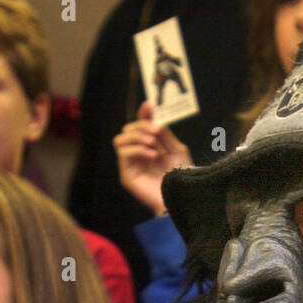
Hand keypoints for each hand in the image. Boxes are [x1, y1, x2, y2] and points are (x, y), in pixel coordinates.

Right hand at [114, 100, 193, 216]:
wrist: (182, 196)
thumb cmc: (181, 176)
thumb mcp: (175, 148)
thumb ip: (163, 132)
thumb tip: (151, 111)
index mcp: (148, 147)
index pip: (139, 126)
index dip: (142, 115)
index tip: (149, 106)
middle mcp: (137, 155)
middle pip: (127, 130)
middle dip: (140, 126)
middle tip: (156, 133)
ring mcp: (131, 165)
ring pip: (120, 140)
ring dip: (136, 137)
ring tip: (153, 145)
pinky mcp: (127, 176)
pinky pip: (123, 154)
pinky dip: (137, 150)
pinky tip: (152, 155)